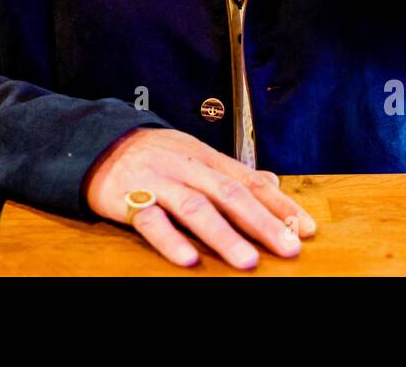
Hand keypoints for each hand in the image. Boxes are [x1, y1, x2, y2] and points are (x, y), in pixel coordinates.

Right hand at [83, 127, 316, 268]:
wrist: (98, 143)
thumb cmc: (154, 154)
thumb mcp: (196, 154)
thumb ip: (232, 171)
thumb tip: (271, 181)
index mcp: (206, 159)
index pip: (250, 181)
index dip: (280, 205)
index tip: (307, 228)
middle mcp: (188, 169)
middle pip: (230, 194)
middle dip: (262, 223)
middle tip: (289, 248)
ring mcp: (160, 183)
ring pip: (196, 208)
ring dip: (224, 235)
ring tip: (248, 260)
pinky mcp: (131, 199)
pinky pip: (152, 221)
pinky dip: (171, 240)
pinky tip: (188, 259)